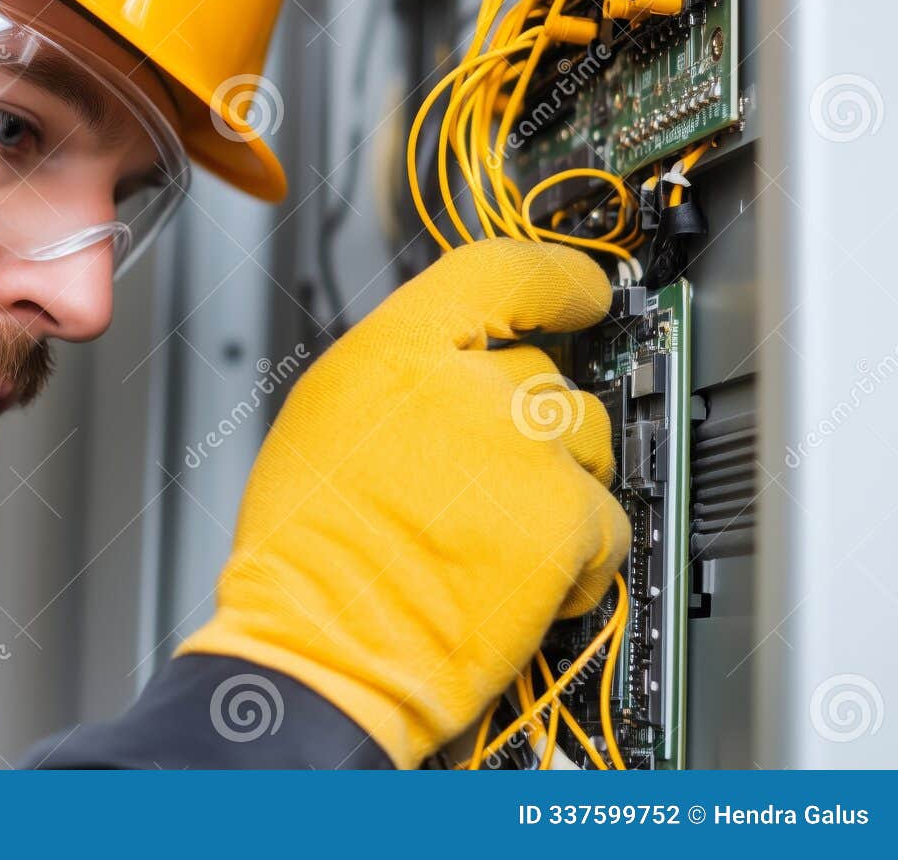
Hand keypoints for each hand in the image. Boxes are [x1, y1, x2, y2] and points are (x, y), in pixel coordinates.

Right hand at [177, 239, 629, 766]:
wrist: (324, 648)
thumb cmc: (307, 553)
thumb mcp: (325, 418)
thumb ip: (405, 371)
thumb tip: (466, 360)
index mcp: (396, 348)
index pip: (503, 270)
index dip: (556, 279)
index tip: (582, 290)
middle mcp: (466, 384)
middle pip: (545, 369)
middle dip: (526, 424)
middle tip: (484, 477)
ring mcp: (523, 450)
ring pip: (586, 438)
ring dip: (557, 481)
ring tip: (495, 533)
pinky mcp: (567, 520)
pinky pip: (609, 518)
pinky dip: (578, 554)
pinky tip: (518, 576)